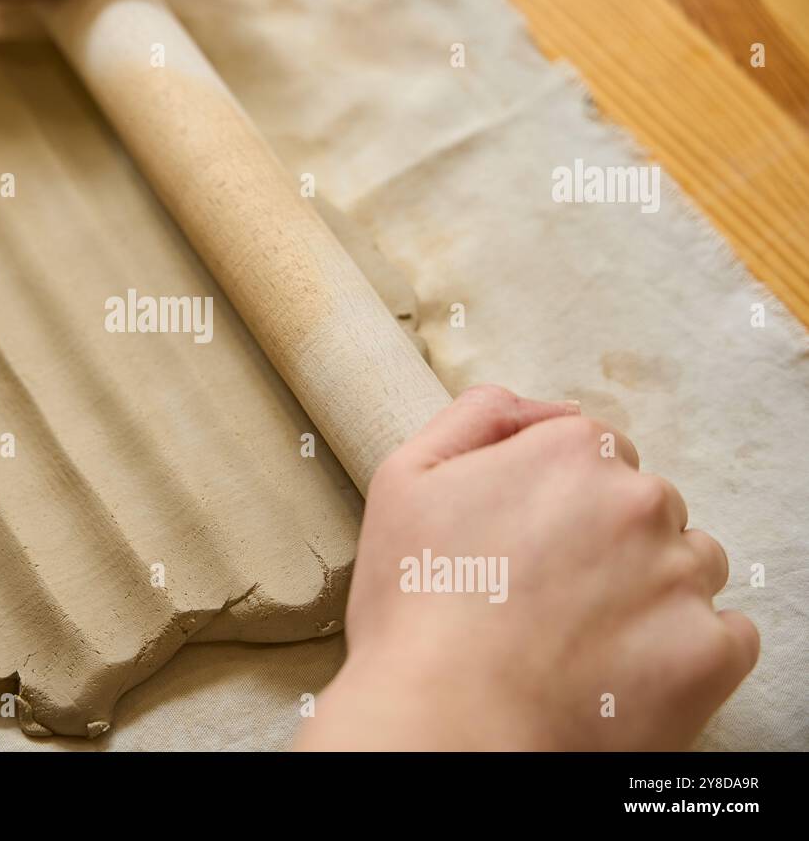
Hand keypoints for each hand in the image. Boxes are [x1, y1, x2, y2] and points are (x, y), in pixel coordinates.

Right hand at [295, 385, 758, 749]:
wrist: (445, 725)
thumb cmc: (415, 607)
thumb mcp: (405, 478)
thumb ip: (476, 417)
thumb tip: (538, 406)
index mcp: (570, 450)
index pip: (593, 452)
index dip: (554, 498)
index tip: (525, 544)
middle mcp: (638, 500)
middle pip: (645, 505)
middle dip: (606, 540)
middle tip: (545, 595)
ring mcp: (681, 576)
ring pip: (690, 563)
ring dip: (652, 587)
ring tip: (584, 636)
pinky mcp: (710, 651)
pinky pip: (727, 634)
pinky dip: (686, 648)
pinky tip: (625, 669)